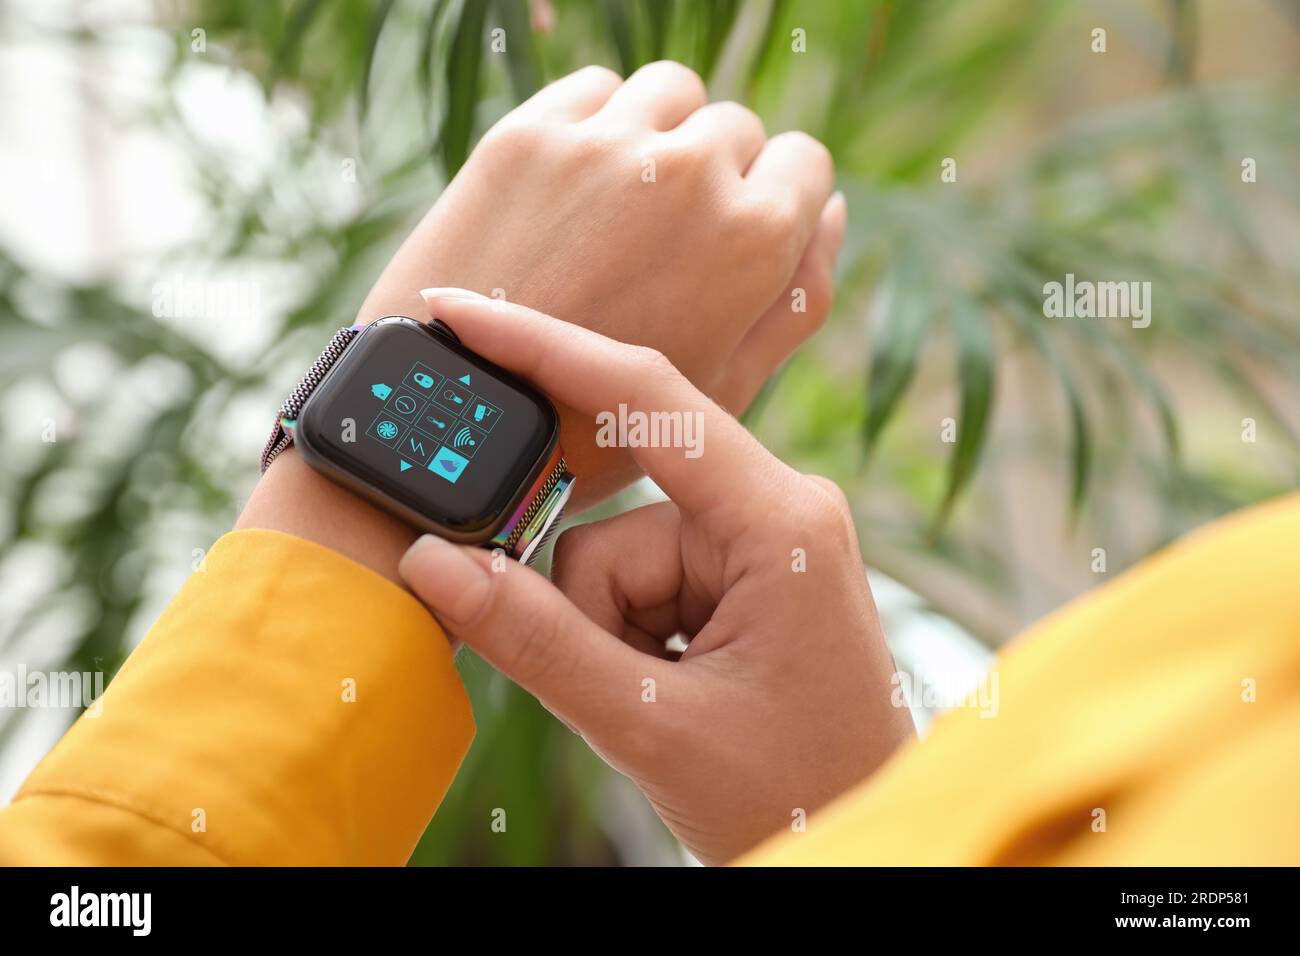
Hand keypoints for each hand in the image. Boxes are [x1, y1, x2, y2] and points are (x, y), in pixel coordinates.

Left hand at [360, 61, 842, 506]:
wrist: (462, 419)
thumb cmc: (600, 423)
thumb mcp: (725, 386)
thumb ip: (798, 298)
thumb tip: (831, 214)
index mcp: (754, 238)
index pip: (805, 161)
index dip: (773, 199)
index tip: (731, 231)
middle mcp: (692, 172)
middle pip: (734, 127)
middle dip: (712, 174)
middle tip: (660, 242)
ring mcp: (607, 145)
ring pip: (670, 93)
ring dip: (659, 135)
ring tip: (619, 208)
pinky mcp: (529, 134)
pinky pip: (594, 88)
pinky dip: (594, 124)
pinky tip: (571, 190)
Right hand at [399, 293, 912, 864]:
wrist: (861, 839)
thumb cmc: (793, 791)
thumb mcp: (649, 722)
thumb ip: (535, 641)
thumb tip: (433, 565)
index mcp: (779, 517)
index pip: (647, 394)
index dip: (545, 347)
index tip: (461, 313)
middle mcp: (774, 509)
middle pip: (616, 510)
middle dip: (589, 599)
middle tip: (621, 675)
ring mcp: (757, 543)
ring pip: (615, 555)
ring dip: (609, 635)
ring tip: (665, 704)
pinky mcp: (740, 577)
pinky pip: (639, 580)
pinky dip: (626, 638)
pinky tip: (670, 690)